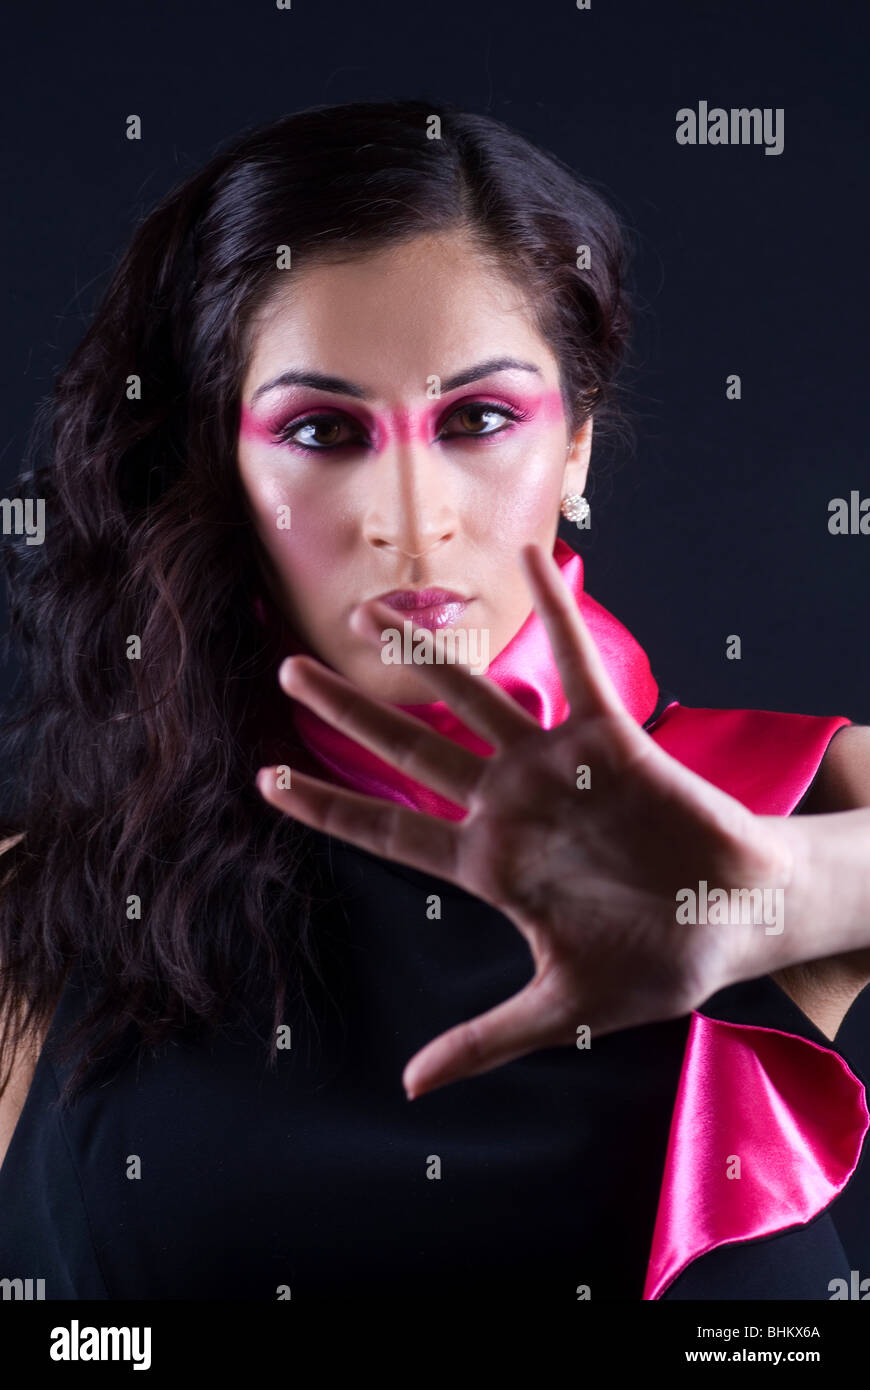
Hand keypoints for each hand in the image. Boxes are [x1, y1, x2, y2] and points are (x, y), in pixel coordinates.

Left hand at [256, 543, 793, 1098]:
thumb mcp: (558, 1009)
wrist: (734, 927)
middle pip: (410, 749)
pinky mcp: (611, 743)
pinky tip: (530, 559)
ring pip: (475, 698)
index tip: (267, 780)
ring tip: (369, 615)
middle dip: (346, 713)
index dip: (326, 807)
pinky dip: (555, 614)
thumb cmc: (652, 963)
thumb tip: (410, 1088)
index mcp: (486, 865)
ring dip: (424, 654)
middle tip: (286, 672)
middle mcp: (506, 806)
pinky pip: (579, 668)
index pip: (387, 832)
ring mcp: (553, 770)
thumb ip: (483, 1041)